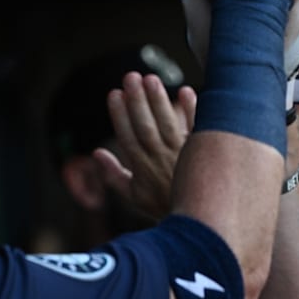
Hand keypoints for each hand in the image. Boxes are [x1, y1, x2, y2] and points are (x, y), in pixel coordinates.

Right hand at [96, 72, 197, 220]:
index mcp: (142, 167)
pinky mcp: (202, 152)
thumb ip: (114, 175)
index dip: (119, 115)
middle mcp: (161, 159)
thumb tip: (96, 154)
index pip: (127, 137)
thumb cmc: (165, 206)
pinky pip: (198, 128)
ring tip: (150, 78)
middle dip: (136, 101)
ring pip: (168, 124)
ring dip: (159, 101)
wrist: (199, 221)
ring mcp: (183, 154)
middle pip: (146, 126)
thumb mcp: (134, 196)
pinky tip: (185, 91)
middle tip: (130, 76)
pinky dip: (192, 110)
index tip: (113, 93)